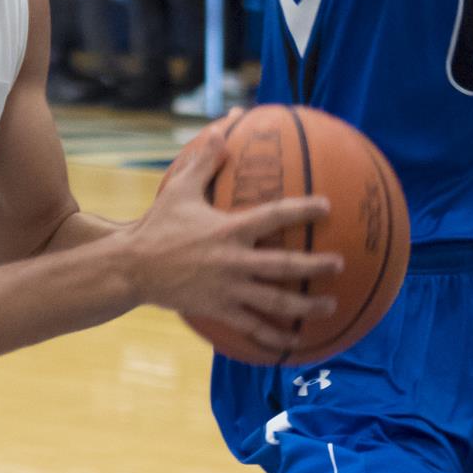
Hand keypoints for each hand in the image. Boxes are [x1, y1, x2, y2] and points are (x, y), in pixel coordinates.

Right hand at [128, 124, 341, 358]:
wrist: (133, 268)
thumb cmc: (157, 225)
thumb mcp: (179, 189)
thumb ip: (205, 161)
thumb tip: (222, 130)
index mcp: (228, 230)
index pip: (273, 216)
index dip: (302, 210)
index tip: (327, 206)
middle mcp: (233, 261)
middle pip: (283, 266)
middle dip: (315, 265)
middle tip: (340, 264)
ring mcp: (227, 289)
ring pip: (275, 302)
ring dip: (305, 305)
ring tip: (330, 305)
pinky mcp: (219, 310)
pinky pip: (252, 326)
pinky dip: (274, 336)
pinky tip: (292, 343)